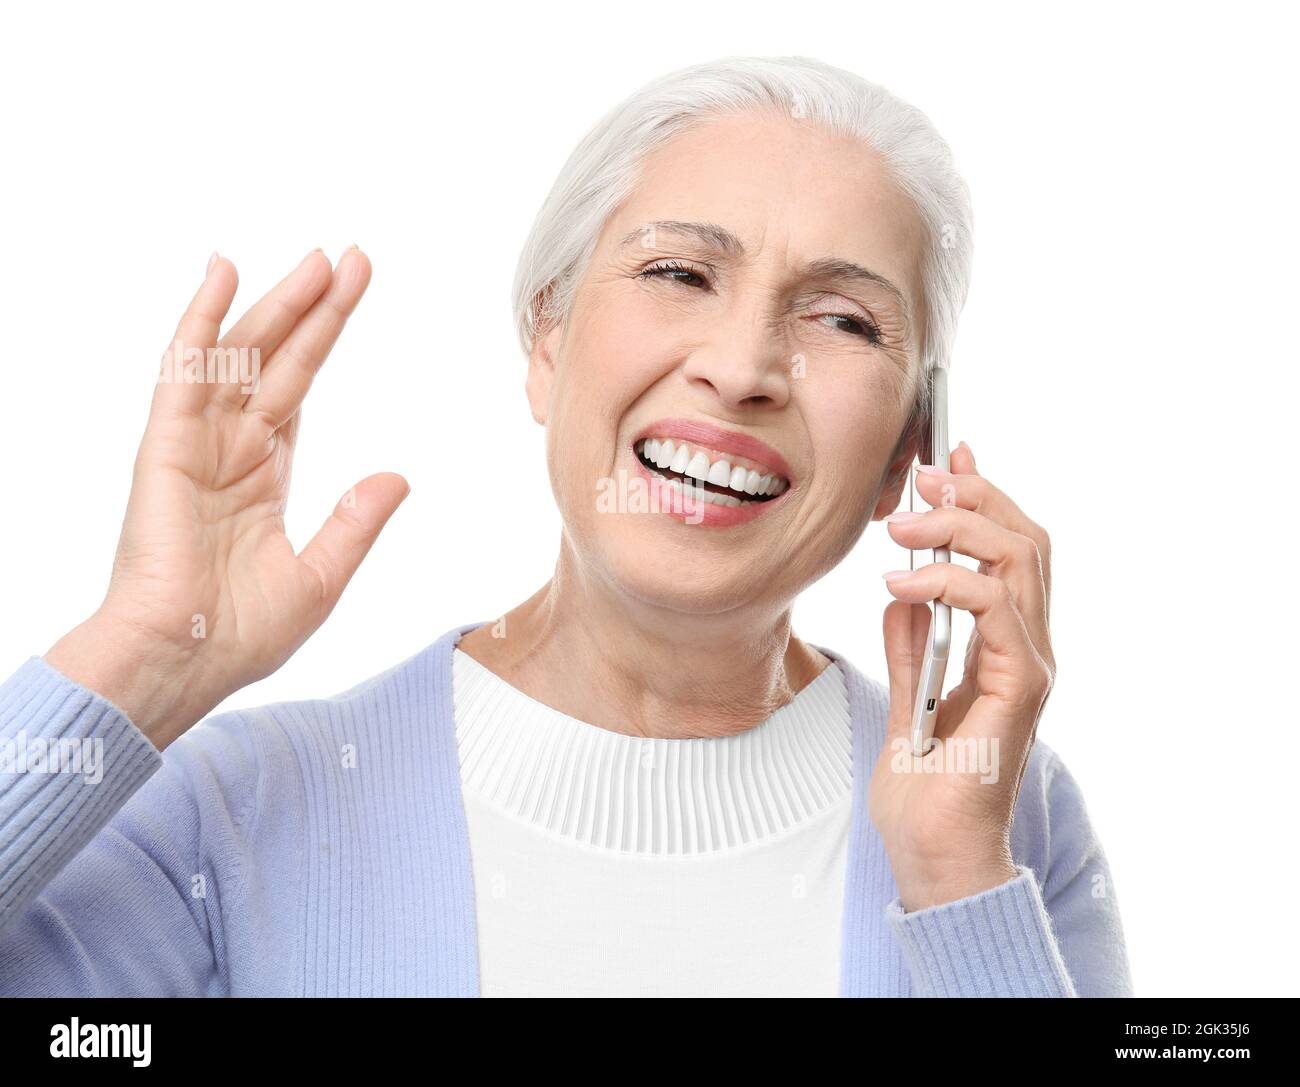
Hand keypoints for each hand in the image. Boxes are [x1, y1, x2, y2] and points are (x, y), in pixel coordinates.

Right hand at [45, 248, 408, 749]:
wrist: (186, 663)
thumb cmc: (241, 635)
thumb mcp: (320, 577)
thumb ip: (356, 522)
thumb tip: (398, 475)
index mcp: (264, 476)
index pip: (299, 389)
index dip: (326, 339)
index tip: (356, 291)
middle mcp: (231, 449)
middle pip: (278, 361)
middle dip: (313, 310)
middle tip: (350, 257)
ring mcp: (197, 444)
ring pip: (240, 355)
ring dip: (275, 304)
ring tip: (317, 259)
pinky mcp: (166, 448)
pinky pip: (184, 371)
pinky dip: (201, 321)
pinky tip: (222, 275)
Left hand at [868, 441, 1054, 910]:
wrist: (933, 853)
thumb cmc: (924, 791)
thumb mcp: (906, 696)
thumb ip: (911, 643)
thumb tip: (900, 590)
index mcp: (1004, 647)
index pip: (1010, 551)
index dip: (984, 496)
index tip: (944, 458)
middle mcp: (1027, 649)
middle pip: (1025, 541)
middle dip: (975, 494)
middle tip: (923, 476)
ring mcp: (1030, 666)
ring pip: (1019, 561)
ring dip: (959, 526)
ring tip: (900, 523)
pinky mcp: (1020, 687)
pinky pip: (996, 609)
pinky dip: (948, 582)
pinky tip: (900, 585)